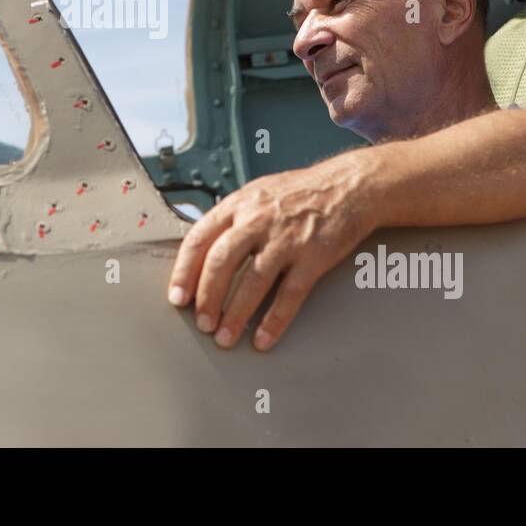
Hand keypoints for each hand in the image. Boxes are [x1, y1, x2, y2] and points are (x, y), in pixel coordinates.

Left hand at [166, 152, 378, 350]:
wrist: (348, 186)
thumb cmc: (299, 193)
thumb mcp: (256, 194)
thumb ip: (230, 220)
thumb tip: (202, 252)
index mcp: (238, 204)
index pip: (199, 239)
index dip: (184, 272)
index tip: (177, 298)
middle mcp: (258, 219)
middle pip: (220, 262)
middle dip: (207, 298)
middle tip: (202, 323)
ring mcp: (286, 238)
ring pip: (252, 282)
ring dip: (235, 315)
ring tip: (225, 338)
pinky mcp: (313, 256)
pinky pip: (289, 295)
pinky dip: (274, 320)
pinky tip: (263, 339)